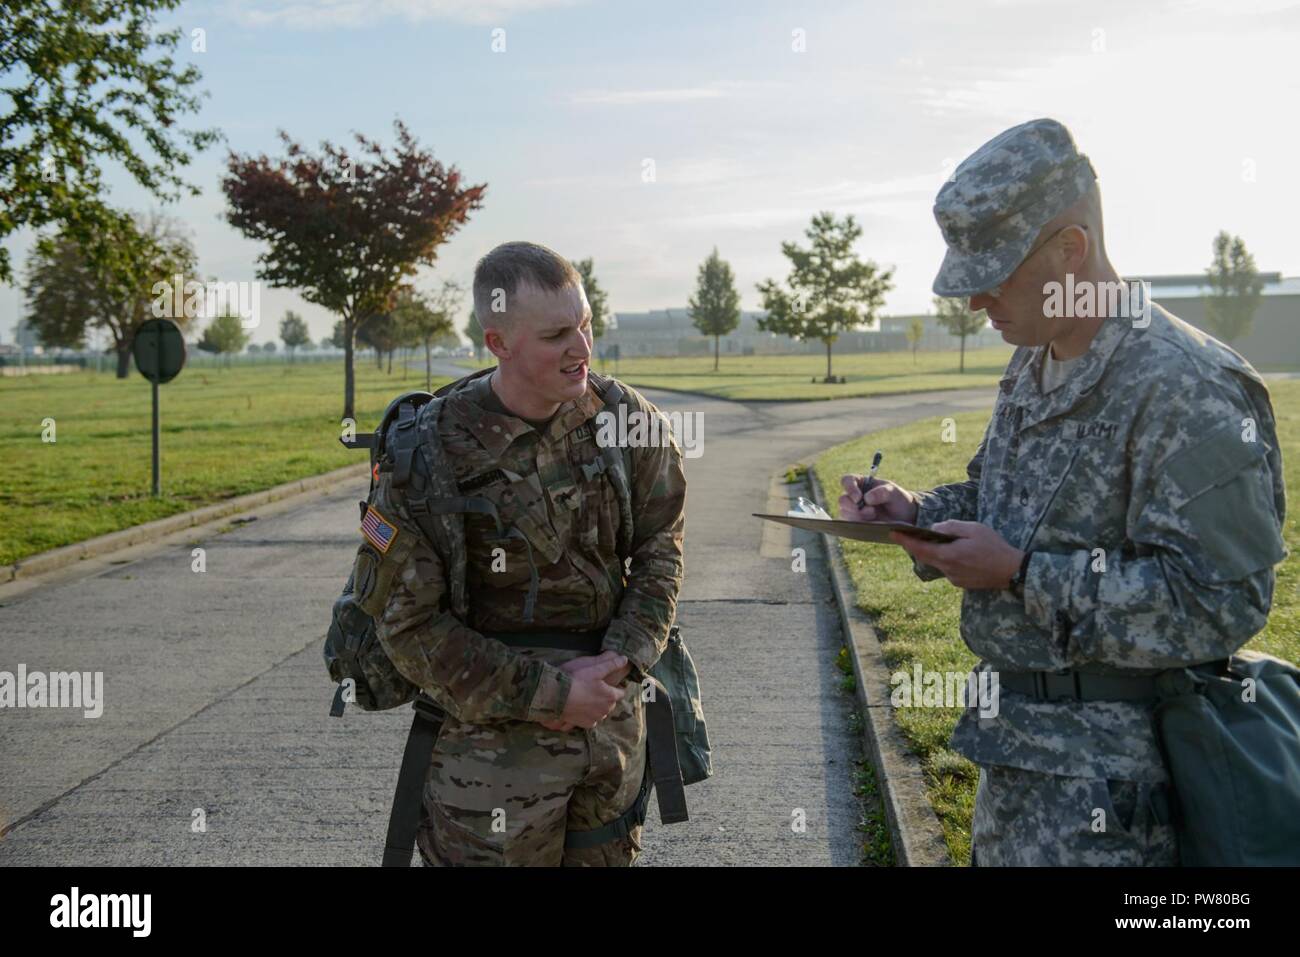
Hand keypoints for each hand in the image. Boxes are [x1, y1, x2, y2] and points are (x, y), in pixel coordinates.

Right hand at [538, 652, 627, 730]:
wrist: (557, 696)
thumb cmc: (577, 680)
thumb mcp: (596, 669)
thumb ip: (612, 664)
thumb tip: (625, 659)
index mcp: (611, 696)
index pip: (621, 692)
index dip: (616, 687)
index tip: (608, 683)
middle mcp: (606, 710)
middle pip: (611, 703)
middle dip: (606, 697)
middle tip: (595, 688)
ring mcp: (596, 718)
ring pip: (601, 712)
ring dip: (598, 706)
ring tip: (587, 697)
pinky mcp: (585, 724)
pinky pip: (592, 720)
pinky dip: (588, 715)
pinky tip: (581, 707)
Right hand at [838, 474, 918, 523]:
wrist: (904, 516)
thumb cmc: (898, 499)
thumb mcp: (894, 492)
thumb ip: (882, 492)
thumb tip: (866, 498)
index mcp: (861, 483)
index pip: (847, 481)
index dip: (849, 488)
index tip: (858, 498)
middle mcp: (853, 496)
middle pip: (843, 500)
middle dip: (854, 507)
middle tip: (871, 511)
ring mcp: (853, 510)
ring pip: (844, 513)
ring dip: (859, 517)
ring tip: (874, 517)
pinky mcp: (855, 523)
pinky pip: (849, 525)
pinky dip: (858, 525)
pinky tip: (870, 525)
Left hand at [889, 520, 1023, 589]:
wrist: (1012, 571)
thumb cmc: (995, 547)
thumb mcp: (974, 529)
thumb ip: (951, 527)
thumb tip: (934, 529)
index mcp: (949, 555)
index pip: (920, 548)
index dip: (905, 540)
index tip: (892, 533)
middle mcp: (948, 569)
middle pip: (925, 556)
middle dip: (914, 546)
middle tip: (904, 535)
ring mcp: (953, 578)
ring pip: (936, 563)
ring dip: (932, 553)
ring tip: (933, 540)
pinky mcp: (960, 583)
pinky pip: (947, 569)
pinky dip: (945, 559)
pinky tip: (954, 552)